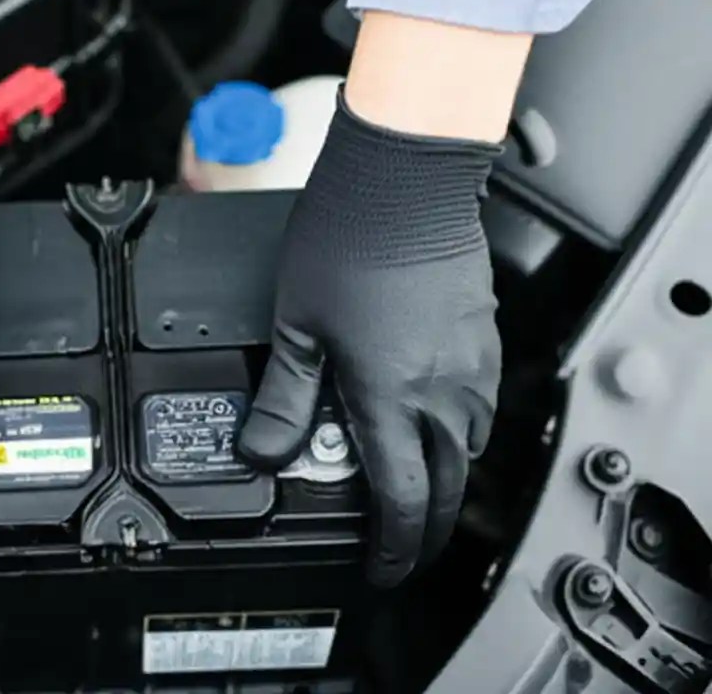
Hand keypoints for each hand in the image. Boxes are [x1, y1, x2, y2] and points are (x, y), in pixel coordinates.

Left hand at [239, 96, 501, 586]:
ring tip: (415, 488)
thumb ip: (282, 399)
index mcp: (392, 398)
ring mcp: (472, 365)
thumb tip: (262, 451)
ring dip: (444, 480)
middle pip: (446, 488)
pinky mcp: (485, 339)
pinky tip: (434, 420)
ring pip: (471, 451)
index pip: (403, 500)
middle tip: (401, 546)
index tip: (382, 568)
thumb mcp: (295, 328)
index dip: (392, 547)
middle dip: (422, 529)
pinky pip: (482, 408)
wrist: (404, 179)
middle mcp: (443, 392)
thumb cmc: (348, 240)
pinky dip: (461, 433)